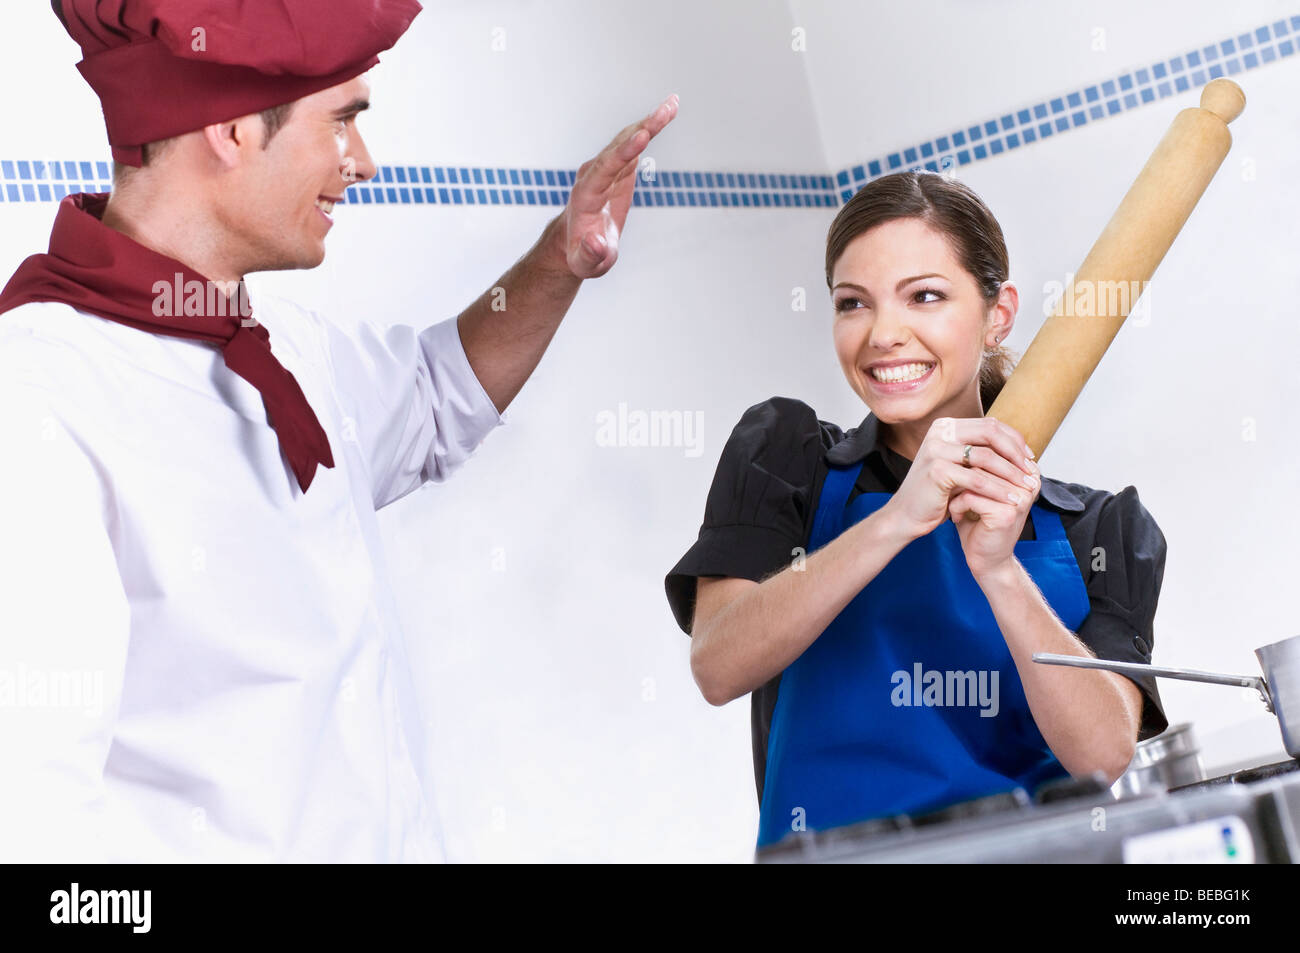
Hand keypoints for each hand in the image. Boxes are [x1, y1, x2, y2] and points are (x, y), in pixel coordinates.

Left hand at [557, 93, 678, 278]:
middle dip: (644, 128)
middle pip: (619, 147)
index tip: (642, 135)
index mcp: (586, 195)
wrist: (577, 242)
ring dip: (651, 121)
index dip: (624, 152)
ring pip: (628, 139)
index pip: (605, 169)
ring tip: (673, 104)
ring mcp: (605, 167)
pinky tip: (669, 110)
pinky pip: (635, 142)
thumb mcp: (586, 264)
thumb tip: (597, 243)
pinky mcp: (618, 166)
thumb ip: (591, 255)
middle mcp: (593, 174)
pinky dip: (651, 126)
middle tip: (667, 110)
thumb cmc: (583, 256)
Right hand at [883, 418, 1038, 572]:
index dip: (1015, 441)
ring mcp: (936, 450)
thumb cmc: (936, 493)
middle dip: (1016, 453)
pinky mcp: (937, 471)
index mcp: (946, 426)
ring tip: (1027, 487)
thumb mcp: (958, 465)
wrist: (906, 515)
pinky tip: (1012, 500)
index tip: (1030, 458)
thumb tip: (1020, 447)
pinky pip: (977, 479)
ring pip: (987, 457)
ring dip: (1011, 473)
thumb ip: (980, 452)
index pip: (990, 425)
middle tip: (1032, 471)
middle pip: (990, 434)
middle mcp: (940, 432)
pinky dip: (998, 490)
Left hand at [947, 429, 1039, 580]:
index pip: (996, 445)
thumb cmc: (979, 519)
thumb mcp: (981, 486)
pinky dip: (956, 506)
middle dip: (962, 472)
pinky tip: (956, 517)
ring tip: (951, 501)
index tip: (954, 469)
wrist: (984, 557)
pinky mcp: (1007, 511)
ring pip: (974, 477)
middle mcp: (1029, 480)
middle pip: (985, 459)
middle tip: (948, 485)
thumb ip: (981, 461)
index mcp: (1027, 471)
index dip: (969, 455)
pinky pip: (969, 496)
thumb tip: (966, 427)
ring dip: (956, 490)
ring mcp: (1020, 495)